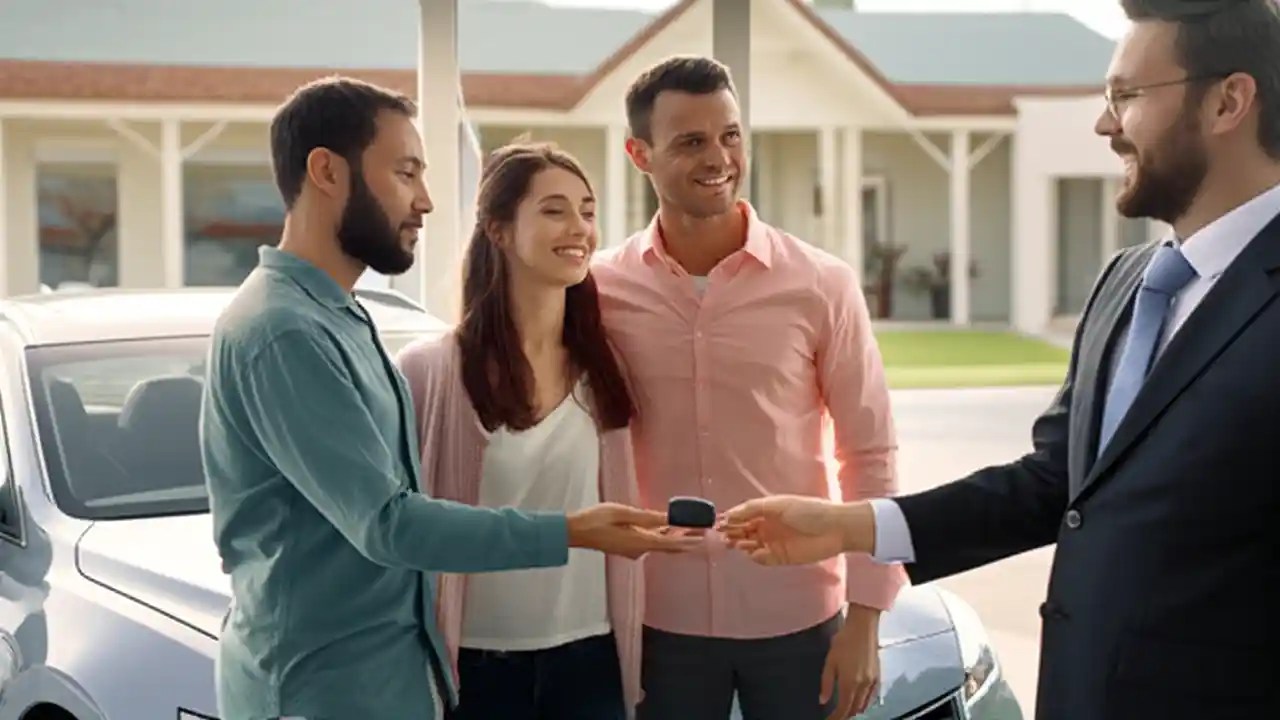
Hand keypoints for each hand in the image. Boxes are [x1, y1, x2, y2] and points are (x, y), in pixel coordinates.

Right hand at [567, 503, 702, 558]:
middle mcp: (639, 550)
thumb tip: (669, 519)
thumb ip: (648, 517)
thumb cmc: (596, 520)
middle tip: (705, 531)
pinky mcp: (628, 547)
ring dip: (676, 537)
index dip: (690, 540)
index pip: (671, 543)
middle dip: (687, 539)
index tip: (705, 537)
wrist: (576, 532)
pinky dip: (664, 536)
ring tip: (693, 528)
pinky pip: (652, 543)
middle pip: (669, 546)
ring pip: (661, 544)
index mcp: (640, 542)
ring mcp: (633, 550)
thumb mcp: (623, 513)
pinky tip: (670, 528)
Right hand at [717, 496, 874, 564]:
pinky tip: (753, 552)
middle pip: (743, 531)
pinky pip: (762, 559)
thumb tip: (729, 514)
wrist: (834, 529)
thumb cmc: (808, 511)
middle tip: (724, 536)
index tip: (718, 523)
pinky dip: (755, 557)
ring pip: (750, 546)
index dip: (731, 519)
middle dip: (732, 533)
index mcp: (767, 511)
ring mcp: (774, 542)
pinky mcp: (781, 557)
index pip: (743, 516)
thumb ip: (753, 508)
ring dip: (741, 545)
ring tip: (737, 544)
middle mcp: (768, 526)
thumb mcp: (778, 504)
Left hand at [822, 606, 881, 719]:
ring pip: (865, 704)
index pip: (843, 709)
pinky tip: (860, 701)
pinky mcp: (878, 676)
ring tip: (846, 710)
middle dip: (845, 715)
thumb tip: (823, 700)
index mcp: (849, 683)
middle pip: (855, 709)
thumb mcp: (830, 661)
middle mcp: (863, 686)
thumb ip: (826, 683)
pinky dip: (866, 703)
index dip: (836, 717)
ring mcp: (872, 681)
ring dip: (855, 710)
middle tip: (836, 716)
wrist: (863, 628)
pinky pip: (873, 696)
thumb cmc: (843, 641)